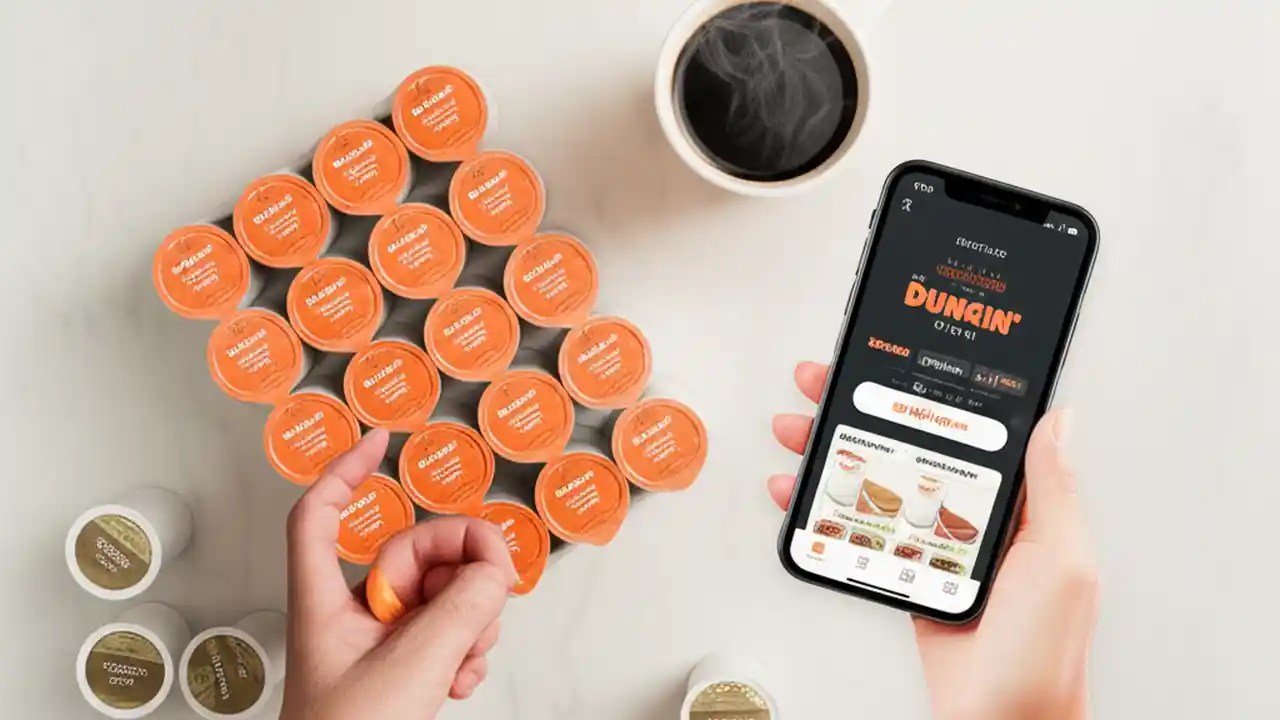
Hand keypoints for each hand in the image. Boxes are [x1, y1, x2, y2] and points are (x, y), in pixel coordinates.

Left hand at [281, 429, 517, 719]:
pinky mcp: (408, 670)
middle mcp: (354, 616)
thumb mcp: (412, 668)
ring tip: (464, 661)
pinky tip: (462, 680)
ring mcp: (383, 644)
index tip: (381, 439)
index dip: (345, 470)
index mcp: (325, 604)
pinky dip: (468, 650)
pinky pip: (450, 632)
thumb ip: (461, 608)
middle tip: (491, 586)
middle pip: (411, 551)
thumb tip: (497, 567)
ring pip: (441, 594)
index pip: (318, 515)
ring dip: (470, 619)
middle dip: (456, 568)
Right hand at [770, 362, 1098, 719]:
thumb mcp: (1060, 560)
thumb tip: (1058, 420)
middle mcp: (972, 514)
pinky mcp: (904, 573)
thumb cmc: (1042, 654)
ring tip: (798, 433)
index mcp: (1017, 503)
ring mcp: (933, 542)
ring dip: (829, 452)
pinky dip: (822, 507)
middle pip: (905, 444)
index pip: (962, 427)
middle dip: (856, 410)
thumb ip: (1053, 489)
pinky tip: (799, 492)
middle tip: (821, 387)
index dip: (918, 390)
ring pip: (872, 479)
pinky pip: (857, 528)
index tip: (885, 362)